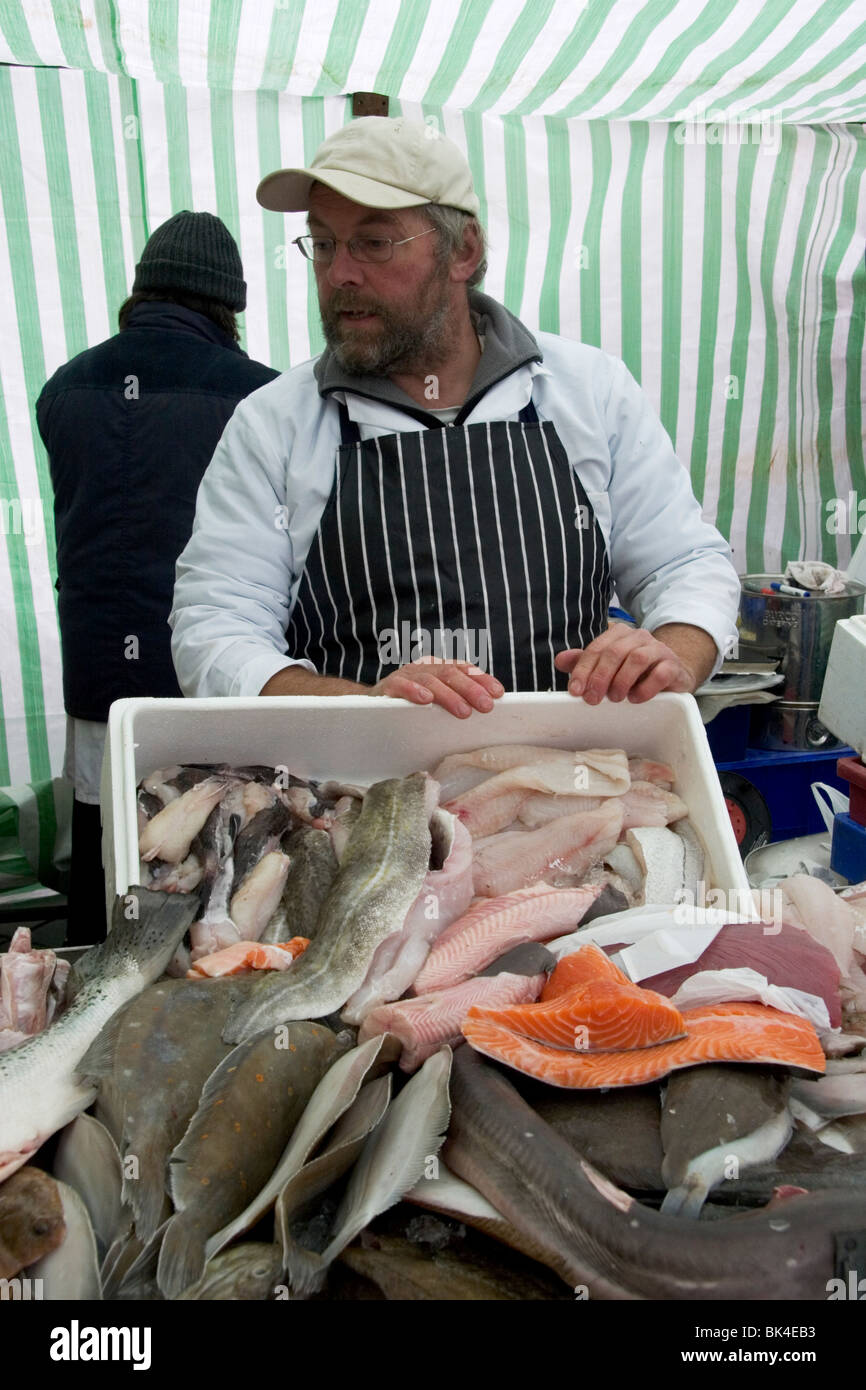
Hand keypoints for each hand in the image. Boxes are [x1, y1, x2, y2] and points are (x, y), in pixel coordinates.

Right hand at [371, 656, 503, 718]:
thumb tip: (486, 711)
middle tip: (486, 706)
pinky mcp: (388, 686)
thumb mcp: (436, 704)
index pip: (464, 669)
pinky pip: (401, 686)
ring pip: (431, 680)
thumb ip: (456, 702)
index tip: (498, 693)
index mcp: (439, 669)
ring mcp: (406, 675)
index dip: (482, 679)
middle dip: (471, 689)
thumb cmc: (411, 709)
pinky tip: (426, 700)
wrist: (370, 707)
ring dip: (449, 696)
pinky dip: (414, 691)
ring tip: (463, 712)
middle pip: (451, 673)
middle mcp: (425, 668)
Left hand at [555, 627, 696, 704]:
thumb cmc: (633, 671)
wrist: (670, 673)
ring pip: (638, 659)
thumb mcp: (606, 666)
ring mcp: (658, 649)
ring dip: (622, 681)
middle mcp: (639, 637)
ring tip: (615, 698)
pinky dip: (645, 688)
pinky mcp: (673, 665)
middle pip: (615, 652)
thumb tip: (559, 660)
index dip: (583, 670)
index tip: (575, 691)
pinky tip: (635, 698)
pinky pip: (661, 673)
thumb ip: (584, 661)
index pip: (596, 649)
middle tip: (592, 699)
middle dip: (600, 677)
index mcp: (619, 634)